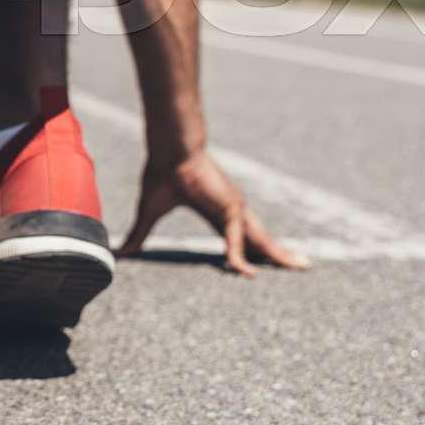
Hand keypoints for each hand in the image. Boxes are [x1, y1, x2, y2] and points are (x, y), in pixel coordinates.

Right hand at [115, 151, 309, 275]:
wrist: (169, 151)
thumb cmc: (161, 174)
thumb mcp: (150, 212)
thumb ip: (140, 234)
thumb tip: (123, 251)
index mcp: (215, 211)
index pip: (238, 237)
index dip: (248, 251)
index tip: (257, 265)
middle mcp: (230, 210)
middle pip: (259, 238)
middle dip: (277, 252)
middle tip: (299, 265)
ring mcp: (234, 209)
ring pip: (261, 239)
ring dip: (279, 255)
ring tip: (301, 266)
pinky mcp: (230, 208)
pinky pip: (237, 240)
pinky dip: (242, 258)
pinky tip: (247, 274)